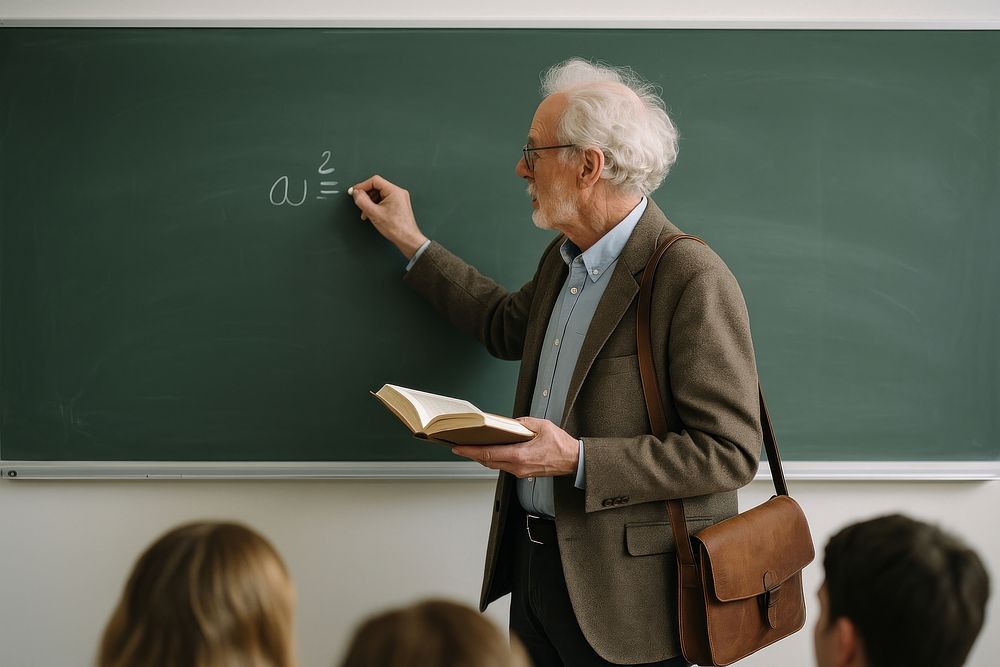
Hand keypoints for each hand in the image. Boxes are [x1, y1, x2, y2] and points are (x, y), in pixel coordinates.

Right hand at [350, 175, 428, 258]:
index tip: (354, 192)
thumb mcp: (374, 213)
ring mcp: (399, 198)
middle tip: (359, 204)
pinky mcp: (398, 205)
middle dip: (366, 196)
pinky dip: (376, 206)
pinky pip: (383, 200)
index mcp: (394, 191)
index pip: (374, 181)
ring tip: (366, 213)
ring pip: (379, 195)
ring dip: (370, 202)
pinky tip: (372, 214)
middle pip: (376, 187)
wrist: (407, 239)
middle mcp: (398, 192)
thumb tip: (356, 193)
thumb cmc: (396, 228)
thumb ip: (362, 201)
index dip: (362, 186)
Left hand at [451, 417, 579, 477]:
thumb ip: (523, 422)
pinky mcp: (524, 473)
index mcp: (520, 455)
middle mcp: (518, 467)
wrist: (574, 461)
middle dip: (472, 454)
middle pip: (488, 461)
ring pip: (495, 465)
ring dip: (482, 457)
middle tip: (460, 446)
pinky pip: (504, 466)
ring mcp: (521, 472)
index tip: (458, 447)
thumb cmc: (561, 445)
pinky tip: (491, 451)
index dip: (470, 451)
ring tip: (472, 447)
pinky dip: (494, 459)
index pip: (489, 453)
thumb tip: (511, 423)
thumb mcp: (542, 425)